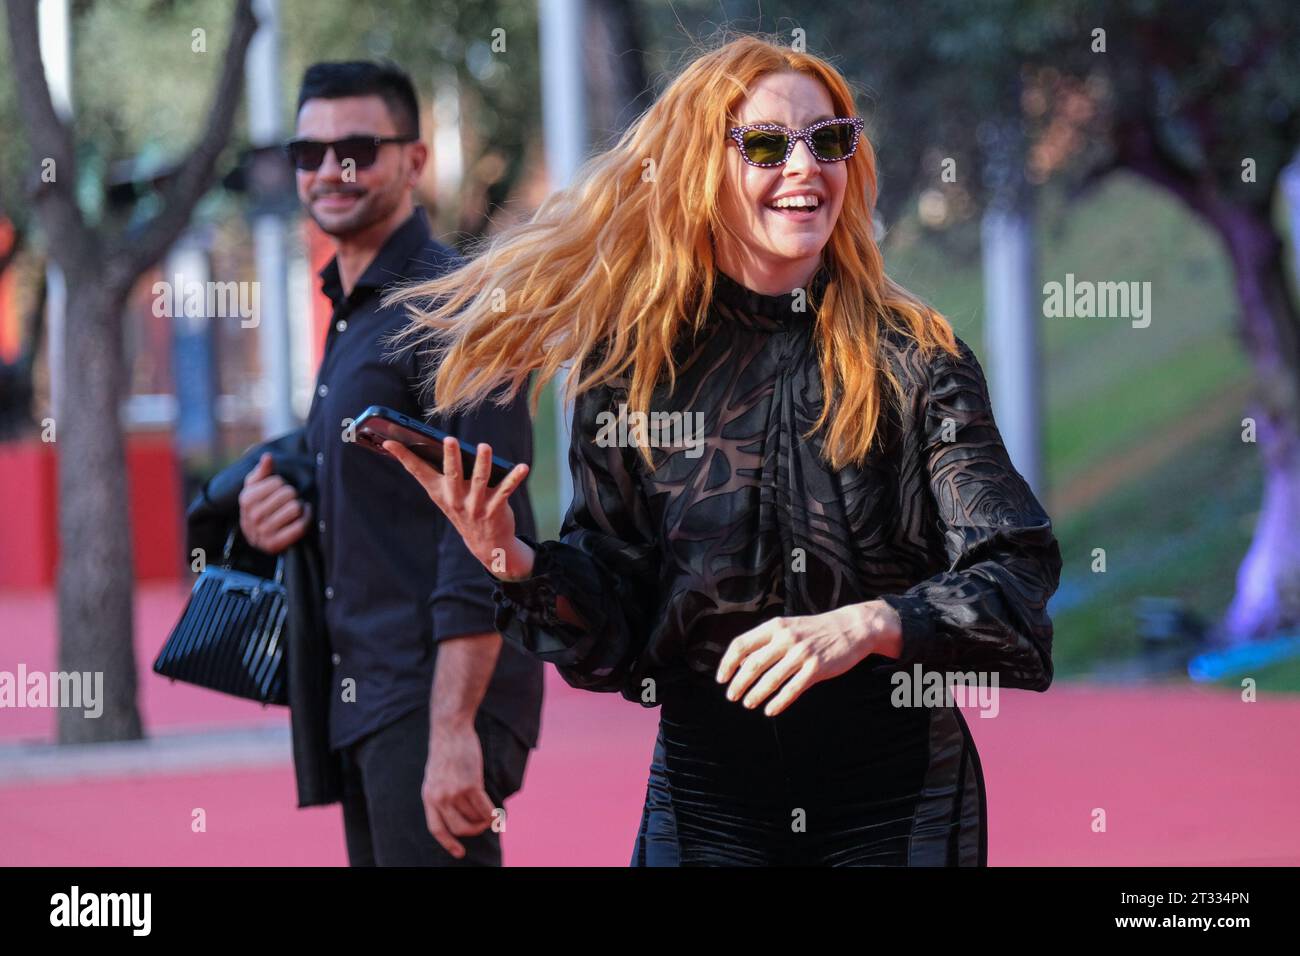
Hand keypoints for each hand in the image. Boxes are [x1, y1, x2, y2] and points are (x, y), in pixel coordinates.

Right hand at [237, 452, 310, 554]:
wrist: (255, 535)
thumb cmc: (259, 505)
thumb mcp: (255, 487)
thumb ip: (262, 471)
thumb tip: (268, 457)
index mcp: (246, 499)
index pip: (277, 482)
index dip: (282, 483)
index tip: (278, 489)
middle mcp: (253, 516)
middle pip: (289, 494)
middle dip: (292, 494)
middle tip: (288, 499)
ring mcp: (263, 532)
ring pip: (296, 509)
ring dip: (299, 506)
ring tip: (294, 508)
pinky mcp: (275, 545)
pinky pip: (300, 527)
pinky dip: (306, 518)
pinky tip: (302, 516)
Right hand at [383, 437, 533, 578]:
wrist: (487, 545)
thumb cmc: (465, 510)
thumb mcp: (448, 496)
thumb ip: (442, 472)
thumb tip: (436, 443)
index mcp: (439, 492)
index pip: (418, 471)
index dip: (403, 456)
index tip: (389, 442)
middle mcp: (455, 499)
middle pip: (452, 474)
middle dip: (451, 457)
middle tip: (449, 439)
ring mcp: (475, 505)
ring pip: (479, 480)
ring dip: (482, 463)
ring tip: (484, 447)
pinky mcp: (495, 509)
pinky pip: (505, 491)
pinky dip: (514, 478)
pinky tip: (523, 467)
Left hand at [422, 721, 495, 858]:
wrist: (450, 729)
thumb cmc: (446, 750)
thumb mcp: (436, 776)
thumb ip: (441, 794)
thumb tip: (456, 811)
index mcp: (429, 797)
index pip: (437, 828)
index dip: (448, 843)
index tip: (460, 853)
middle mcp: (439, 798)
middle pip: (458, 828)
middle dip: (473, 831)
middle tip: (483, 825)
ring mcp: (454, 792)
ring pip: (474, 818)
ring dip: (485, 819)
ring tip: (491, 813)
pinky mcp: (470, 784)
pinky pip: (484, 808)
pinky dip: (493, 815)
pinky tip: (498, 814)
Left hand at [715, 600, 901, 716]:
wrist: (852, 628)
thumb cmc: (815, 630)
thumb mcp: (788, 627)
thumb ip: (766, 642)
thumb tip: (741, 663)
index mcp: (775, 627)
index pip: (741, 644)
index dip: (728, 663)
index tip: (721, 678)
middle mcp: (786, 639)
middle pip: (753, 664)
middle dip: (739, 683)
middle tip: (732, 696)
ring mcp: (802, 654)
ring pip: (771, 679)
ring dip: (756, 694)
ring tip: (748, 704)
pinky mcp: (817, 668)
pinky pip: (793, 689)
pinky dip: (779, 702)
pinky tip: (770, 710)